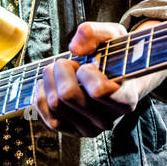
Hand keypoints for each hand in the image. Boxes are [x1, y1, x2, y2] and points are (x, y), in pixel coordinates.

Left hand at [33, 20, 166, 136]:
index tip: (90, 64)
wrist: (119, 81)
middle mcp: (108, 121)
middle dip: (62, 69)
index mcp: (125, 100)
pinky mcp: (72, 132)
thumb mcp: (114, 36)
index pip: (99, 91)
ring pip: (55, 104)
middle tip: (68, 62)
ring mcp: (90, 130)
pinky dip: (41, 95)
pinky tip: (48, 83)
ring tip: (60, 70)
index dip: (87, 72)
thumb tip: (74, 49)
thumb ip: (96, 33)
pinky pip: (46, 117)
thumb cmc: (118, 57)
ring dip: (50, 79)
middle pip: (68, 95)